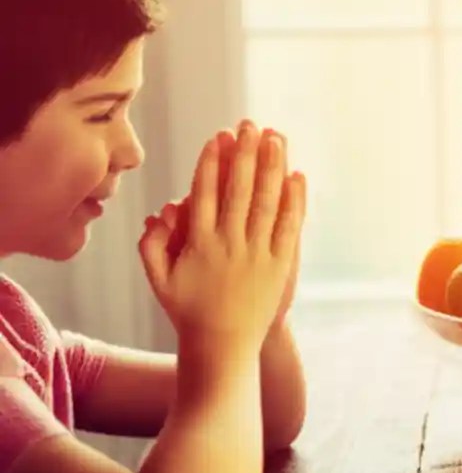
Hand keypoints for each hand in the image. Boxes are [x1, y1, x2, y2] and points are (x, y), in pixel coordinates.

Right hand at [138, 122, 306, 350]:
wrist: (223, 347)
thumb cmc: (188, 311)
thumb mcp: (159, 279)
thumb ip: (152, 244)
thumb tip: (161, 210)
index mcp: (198, 243)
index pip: (205, 193)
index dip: (212, 162)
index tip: (218, 137)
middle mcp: (229, 244)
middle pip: (238, 190)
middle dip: (244, 154)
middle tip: (250, 124)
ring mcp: (257, 254)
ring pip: (266, 202)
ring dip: (271, 168)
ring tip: (276, 138)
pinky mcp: (280, 266)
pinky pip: (288, 227)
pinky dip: (294, 201)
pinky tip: (297, 176)